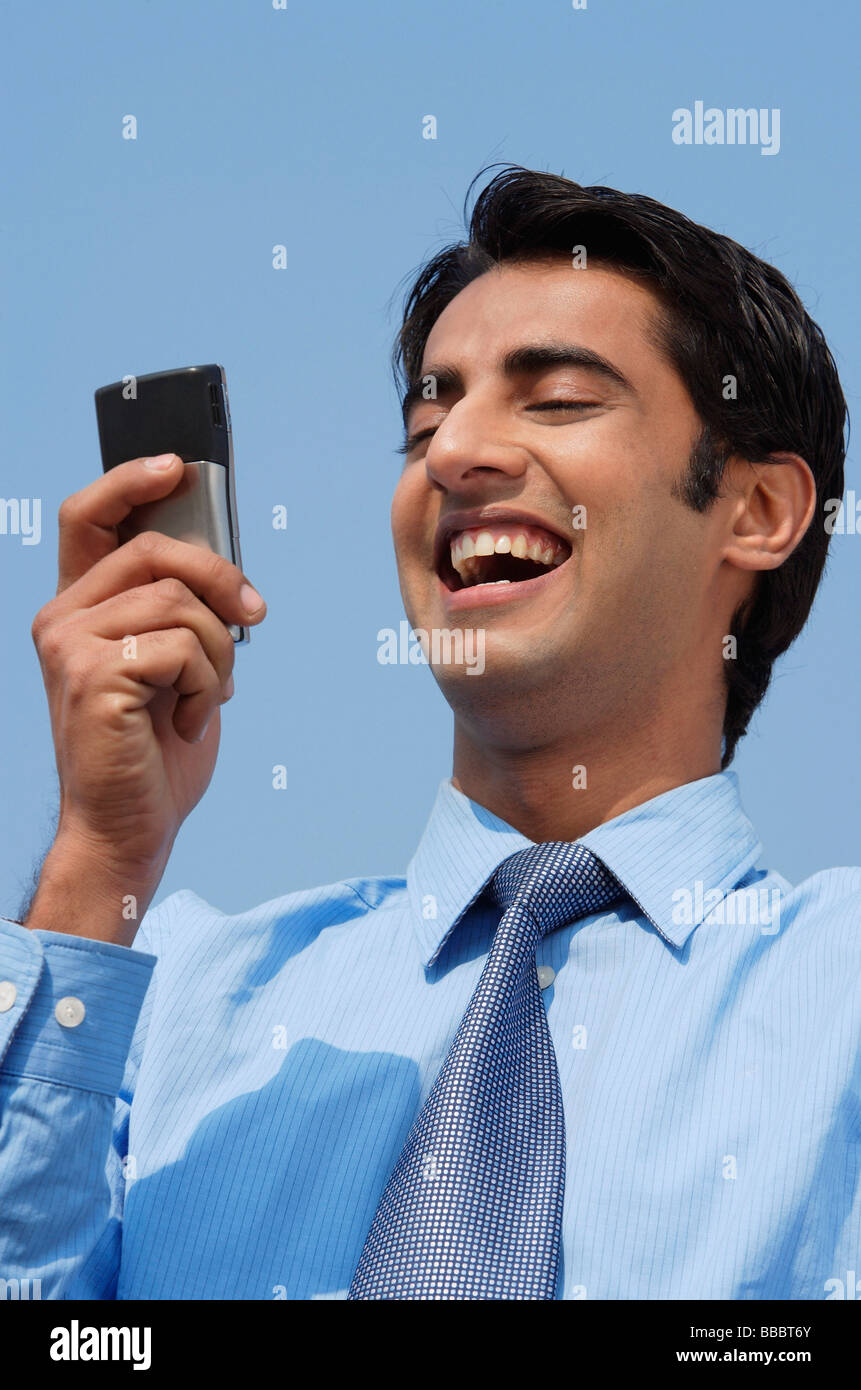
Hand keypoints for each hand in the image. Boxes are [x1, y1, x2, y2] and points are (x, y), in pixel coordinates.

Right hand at [28, 454, 265, 931]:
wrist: (131, 826)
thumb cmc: (155, 749)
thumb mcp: (175, 664)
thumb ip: (182, 609)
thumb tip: (225, 562)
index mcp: (79, 608)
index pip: (90, 516)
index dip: (132, 480)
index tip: (180, 465)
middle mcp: (62, 618)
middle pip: (155, 550)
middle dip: (221, 577)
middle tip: (255, 612)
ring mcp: (70, 646)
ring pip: (181, 603)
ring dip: (219, 654)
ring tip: (204, 699)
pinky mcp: (93, 675)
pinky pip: (184, 647)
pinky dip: (209, 686)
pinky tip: (187, 721)